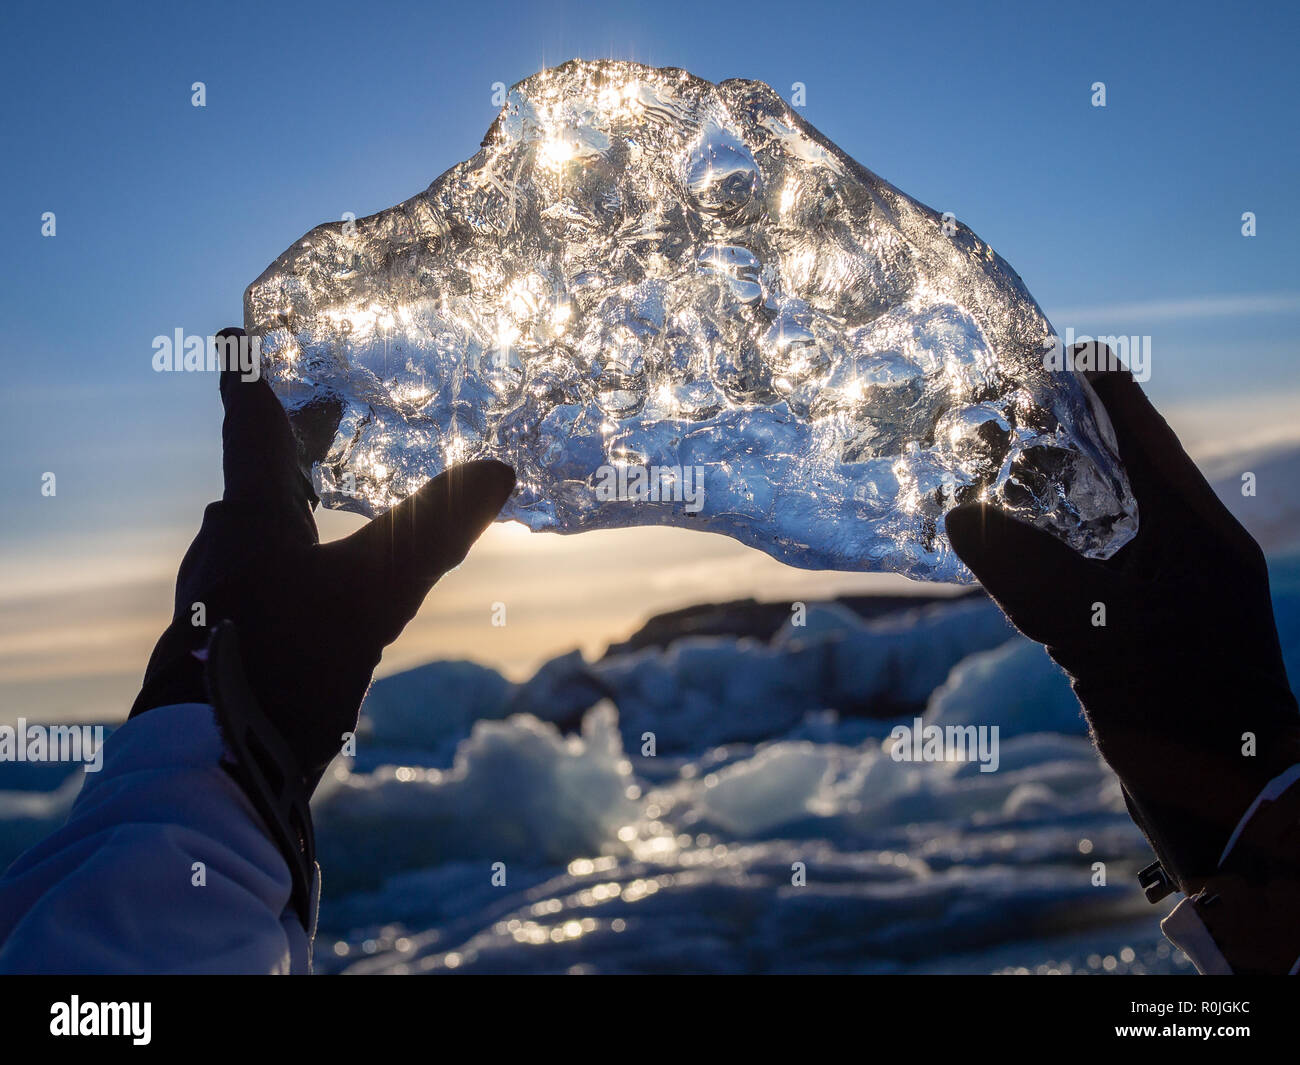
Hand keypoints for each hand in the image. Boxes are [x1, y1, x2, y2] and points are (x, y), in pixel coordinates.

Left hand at [131, 328, 515, 781]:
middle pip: (254, 471)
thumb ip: (437, 529)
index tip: (237, 330)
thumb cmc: (287, 662)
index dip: (250, 374)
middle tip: (325, 410)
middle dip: (291, 437)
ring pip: (256, 520)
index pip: (248, 423)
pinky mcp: (226, 634)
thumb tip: (501, 469)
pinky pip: (260, 562)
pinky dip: (290, 542)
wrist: (213, 767)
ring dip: (290, 492)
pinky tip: (314, 573)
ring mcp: (221, 591)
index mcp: (252, 516)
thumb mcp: (377, 592)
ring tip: (326, 486)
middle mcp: (227, 543)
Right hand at [945, 344, 1299, 893]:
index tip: (1039, 353)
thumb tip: (956, 516)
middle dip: (1052, 438)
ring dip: (1043, 494)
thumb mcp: (1098, 639)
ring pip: (1097, 517)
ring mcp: (1169, 590)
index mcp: (1193, 531)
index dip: (1090, 386)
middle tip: (984, 416)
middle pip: (1114, 466)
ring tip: (978, 472)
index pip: (1138, 429)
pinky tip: (1001, 549)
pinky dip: (1045, 547)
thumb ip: (1028, 576)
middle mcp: (1186, 548)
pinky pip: (1088, 566)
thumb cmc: (1186, 719)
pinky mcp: (1146, 630)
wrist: (1236, 808)